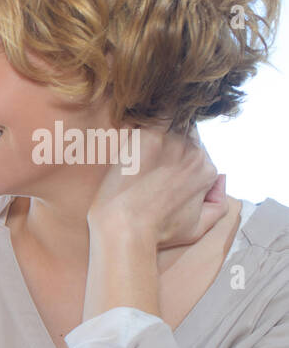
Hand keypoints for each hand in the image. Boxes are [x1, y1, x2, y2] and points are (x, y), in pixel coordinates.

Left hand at [87, 125, 226, 249]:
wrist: (125, 227)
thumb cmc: (156, 232)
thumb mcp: (198, 228)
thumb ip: (218, 204)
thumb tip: (221, 179)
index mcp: (206, 171)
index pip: (195, 153)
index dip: (175, 159)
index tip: (157, 169)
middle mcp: (194, 153)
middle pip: (183, 136)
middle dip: (166, 144)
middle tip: (145, 160)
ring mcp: (172, 142)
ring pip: (168, 122)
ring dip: (155, 129)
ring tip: (136, 147)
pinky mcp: (148, 135)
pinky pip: (151, 115)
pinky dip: (142, 117)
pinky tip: (131, 128)